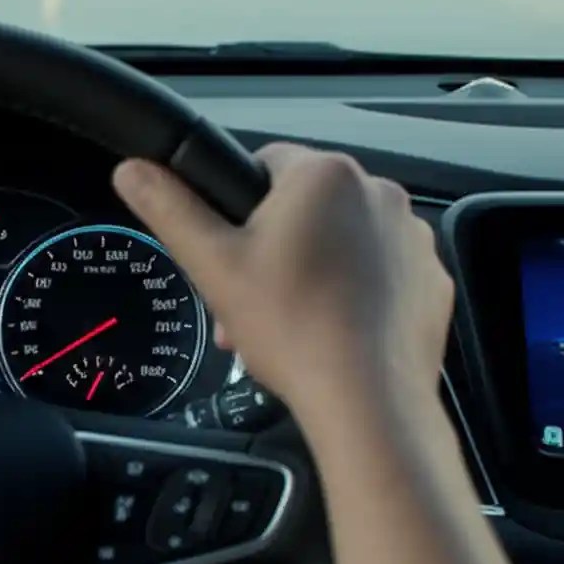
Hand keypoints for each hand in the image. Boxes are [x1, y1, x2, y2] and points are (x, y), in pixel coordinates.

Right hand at [112, 143, 452, 410]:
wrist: (367, 398)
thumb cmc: (291, 327)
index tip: (232, 255)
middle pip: (305, 210)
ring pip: (342, 243)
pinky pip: (380, 275)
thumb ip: (169, 208)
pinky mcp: (431, 280)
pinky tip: (333, 331)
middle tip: (250, 303)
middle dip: (272, 251)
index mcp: (323, 174)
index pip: (265, 164)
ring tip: (288, 324)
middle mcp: (378, 193)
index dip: (238, 211)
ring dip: (312, 273)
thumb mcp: (211, 264)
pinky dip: (355, 296)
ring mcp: (412, 237)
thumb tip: (132, 170)